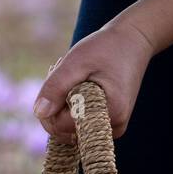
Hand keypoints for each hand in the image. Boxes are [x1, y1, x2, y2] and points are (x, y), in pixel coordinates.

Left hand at [33, 18, 154, 139]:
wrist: (132, 42)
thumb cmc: (104, 49)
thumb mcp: (76, 62)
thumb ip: (56, 87)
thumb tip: (40, 113)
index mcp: (109, 113)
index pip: (59, 125)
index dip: (52, 104)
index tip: (61, 77)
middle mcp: (114, 127)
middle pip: (62, 132)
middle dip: (55, 107)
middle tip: (67, 78)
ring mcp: (112, 129)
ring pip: (67, 130)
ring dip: (61, 108)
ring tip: (74, 82)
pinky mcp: (108, 126)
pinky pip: (76, 126)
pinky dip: (70, 110)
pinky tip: (79, 90)